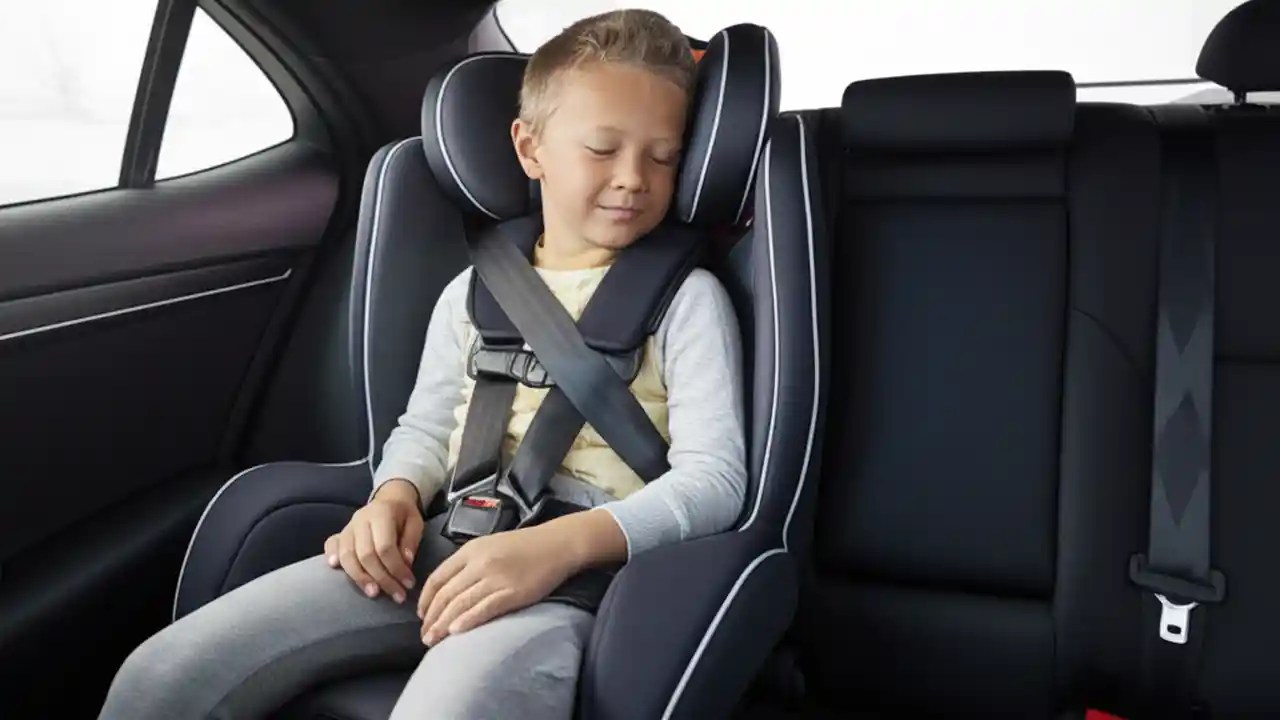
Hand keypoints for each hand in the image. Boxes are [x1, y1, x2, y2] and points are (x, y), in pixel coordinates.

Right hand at [324, 479, 423, 603]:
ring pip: (347, 555)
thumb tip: (406, 563)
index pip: (385, 547)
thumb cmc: (404, 515)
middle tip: (397, 595)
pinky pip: (331, 544)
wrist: (389, 499)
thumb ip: (410, 541)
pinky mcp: (340, 533)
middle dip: (381, 578)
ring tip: (373, 593)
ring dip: (360, 578)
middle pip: (365, 555)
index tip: (408, 584)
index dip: (396, 568)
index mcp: (381, 514)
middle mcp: (361, 520)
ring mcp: (348, 526)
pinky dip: (331, 555)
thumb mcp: (416, 523)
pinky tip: (334, 568)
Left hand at [416, 508, 626, 644]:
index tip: (421, 615)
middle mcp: (479, 563)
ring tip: (433, 640)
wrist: (557, 544)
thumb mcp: (489, 545)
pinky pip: (484, 609)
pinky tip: (456, 632)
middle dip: (431, 618)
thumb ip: (468, 563)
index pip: (437, 578)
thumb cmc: (524, 546)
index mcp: (470, 550)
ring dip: (443, 625)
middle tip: (424, 636)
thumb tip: (448, 588)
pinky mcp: (512, 592)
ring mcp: (496, 578)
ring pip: (461, 604)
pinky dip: (467, 621)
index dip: (425, 600)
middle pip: (446, 595)